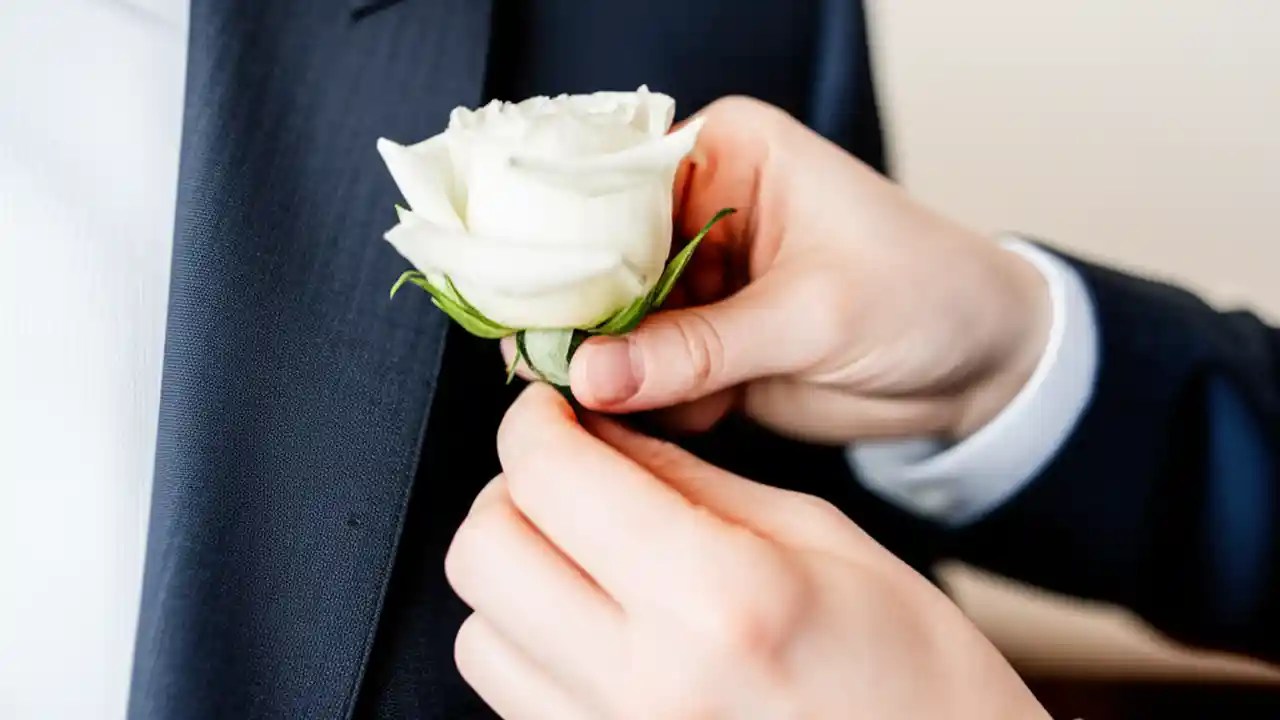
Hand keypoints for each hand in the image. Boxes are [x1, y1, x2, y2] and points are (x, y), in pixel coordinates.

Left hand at [446, 385, 1048, 718]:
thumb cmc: (913, 669)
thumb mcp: (819, 536)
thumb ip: (687, 482)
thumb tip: (594, 437)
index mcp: (721, 600)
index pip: (552, 479)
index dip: (533, 423)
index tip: (550, 410)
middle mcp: (649, 685)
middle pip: (484, 554)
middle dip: (513, 489)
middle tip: (565, 471)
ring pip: (478, 634)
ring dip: (515, 574)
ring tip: (583, 555)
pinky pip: (513, 696)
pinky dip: (531, 641)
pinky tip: (595, 620)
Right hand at [567, 97, 1052, 441]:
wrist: (980, 369)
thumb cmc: (927, 295)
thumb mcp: (813, 314)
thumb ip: (700, 346)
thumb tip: (593, 372)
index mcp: (723, 154)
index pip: (611, 191)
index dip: (565, 247)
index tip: (528, 306)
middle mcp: (698, 210)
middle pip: (598, 263)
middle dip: (582, 322)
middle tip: (560, 374)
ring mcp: (696, 282)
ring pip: (613, 328)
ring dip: (613, 375)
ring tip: (627, 407)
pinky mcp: (705, 346)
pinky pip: (645, 377)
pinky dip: (650, 406)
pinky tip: (693, 416)